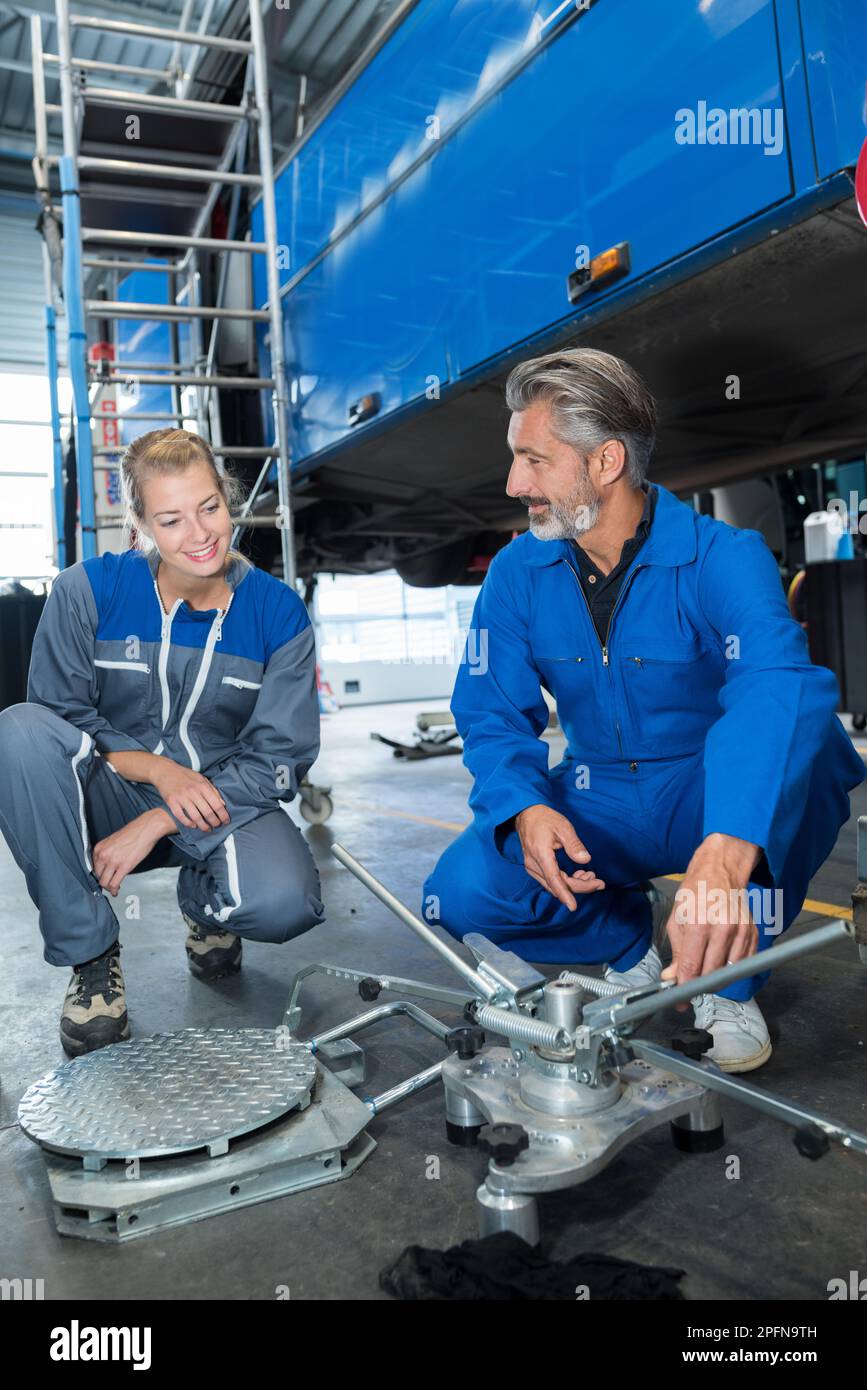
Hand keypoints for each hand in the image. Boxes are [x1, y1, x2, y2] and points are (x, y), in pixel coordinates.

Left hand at [92, 813, 165, 895]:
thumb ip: (108, 851)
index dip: (99, 874)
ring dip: (108, 888)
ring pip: (104, 882)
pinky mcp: (124, 867)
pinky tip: (116, 891)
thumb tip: (108, 863)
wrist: (145, 829)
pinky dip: (114, 890)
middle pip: (98, 875)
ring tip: (113, 889)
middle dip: (103, 882)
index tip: (103, 877)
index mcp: (100, 847)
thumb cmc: (134, 832)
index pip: (94, 866)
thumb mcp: (113, 840)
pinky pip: (114, 883)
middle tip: (108, 885)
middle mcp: (103, 855)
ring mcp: (113, 861)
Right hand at [149, 758, 229, 830]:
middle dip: (215, 822)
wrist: (165, 771)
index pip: (217, 804)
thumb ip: (213, 791)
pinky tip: (193, 826)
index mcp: (202, 786)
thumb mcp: (202, 779)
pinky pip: (181, 816)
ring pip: (195, 817)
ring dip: (203, 826)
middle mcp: (193, 792)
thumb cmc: (186, 775)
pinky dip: (188, 823)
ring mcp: (181, 797)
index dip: (223, 815)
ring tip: (207, 829)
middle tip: (217, 826)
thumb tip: (223, 804)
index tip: (226, 821)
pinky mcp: (171, 802)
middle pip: (207, 812)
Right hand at [514, 804, 604, 910]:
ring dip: (573, 885)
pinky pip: (551, 881)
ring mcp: (532, 868)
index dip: (565, 894)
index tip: (574, 907)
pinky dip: (565, 881)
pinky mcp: (534, 868)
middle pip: (558, 885)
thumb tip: (585, 860)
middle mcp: (533, 865)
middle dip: (580, 887)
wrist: (526, 814)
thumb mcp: (563, 827)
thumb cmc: (545, 819)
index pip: (554, 880)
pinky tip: (579, 875)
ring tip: (591, 876)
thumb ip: (574, 845)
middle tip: (599, 882)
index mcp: (541, 854)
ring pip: (554, 885)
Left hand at [660, 834, 760, 1008]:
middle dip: (699, 985)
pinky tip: (720, 958)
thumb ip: (677, 952)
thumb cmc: (695, 893)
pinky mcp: (753, 934)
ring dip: (715, 978)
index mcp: (700, 924)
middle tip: (689, 985)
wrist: (720, 872)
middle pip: (712, 975)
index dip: (685, 989)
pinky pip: (743, 964)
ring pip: (729, 973)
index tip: (679, 1000)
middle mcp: (724, 929)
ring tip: (704, 969)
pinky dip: (731, 968)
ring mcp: (741, 932)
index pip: (693, 968)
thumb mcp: (677, 920)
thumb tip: (672, 978)